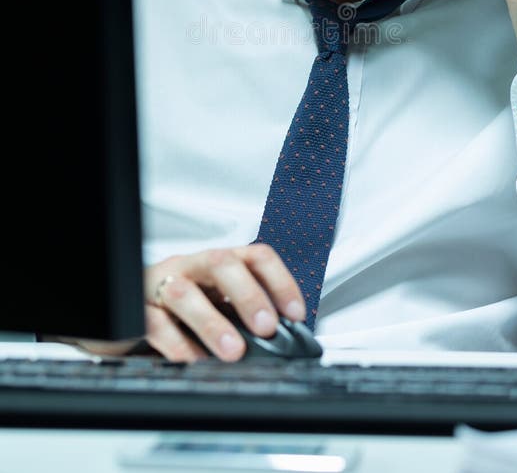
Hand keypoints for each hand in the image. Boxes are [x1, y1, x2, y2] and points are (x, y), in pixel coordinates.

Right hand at [74, 244, 305, 362]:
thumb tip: (281, 342)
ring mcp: (161, 285)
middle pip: (221, 263)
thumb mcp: (214, 305)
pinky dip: (178, 345)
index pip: (254, 256)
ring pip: (185, 292)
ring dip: (213, 323)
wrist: (121, 313)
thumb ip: (241, 317)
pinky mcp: (135, 310)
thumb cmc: (176, 310)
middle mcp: (190, 267)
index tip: (296, 313)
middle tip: (266, 328)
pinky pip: (155, 324)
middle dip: (248, 295)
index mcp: (216, 263)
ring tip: (233, 351)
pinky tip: (194, 360)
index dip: (279, 281)